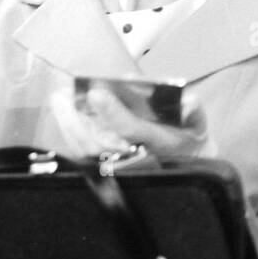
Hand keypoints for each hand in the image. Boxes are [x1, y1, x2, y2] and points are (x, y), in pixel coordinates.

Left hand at [49, 84, 215, 166]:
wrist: (185, 164)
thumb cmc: (187, 136)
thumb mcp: (197, 121)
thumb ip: (192, 109)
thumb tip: (185, 99)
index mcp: (158, 142)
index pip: (131, 129)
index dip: (113, 113)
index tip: (96, 93)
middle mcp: (136, 155)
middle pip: (100, 142)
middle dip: (80, 119)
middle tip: (63, 96)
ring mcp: (120, 163)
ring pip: (88, 149)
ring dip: (71, 125)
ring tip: (60, 100)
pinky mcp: (107, 165)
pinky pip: (84, 153)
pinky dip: (71, 133)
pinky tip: (64, 113)